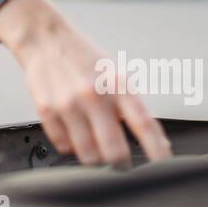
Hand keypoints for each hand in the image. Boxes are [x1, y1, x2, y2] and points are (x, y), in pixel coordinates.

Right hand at [0, 0, 173, 168]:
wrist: (44, 39)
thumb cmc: (83, 56)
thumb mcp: (115, 73)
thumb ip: (130, 105)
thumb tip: (154, 139)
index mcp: (117, 84)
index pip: (144, 124)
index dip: (156, 150)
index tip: (162, 167)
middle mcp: (94, 95)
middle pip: (114, 151)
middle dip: (121, 164)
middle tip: (122, 164)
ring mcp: (69, 105)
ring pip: (89, 156)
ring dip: (96, 159)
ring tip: (96, 147)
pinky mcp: (47, 111)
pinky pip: (64, 146)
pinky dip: (71, 146)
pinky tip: (74, 132)